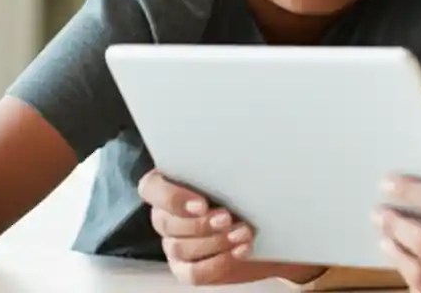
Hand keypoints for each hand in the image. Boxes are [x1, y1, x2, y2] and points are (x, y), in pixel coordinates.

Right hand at [137, 169, 324, 285]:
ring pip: (180, 247)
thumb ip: (226, 165)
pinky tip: (240, 250)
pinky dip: (219, 262)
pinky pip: (194, 272)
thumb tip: (240, 149)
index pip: (151, 188)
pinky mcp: (186, 268)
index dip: (172, 198)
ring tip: (243, 233)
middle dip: (200, 223)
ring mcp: (174, 244)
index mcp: (170, 185)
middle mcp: (166, 216)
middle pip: (166, 222)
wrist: (269, 226)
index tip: (201, 203)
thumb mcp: (236, 173)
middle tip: (227, 218)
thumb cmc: (246, 192)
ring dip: (214, 241)